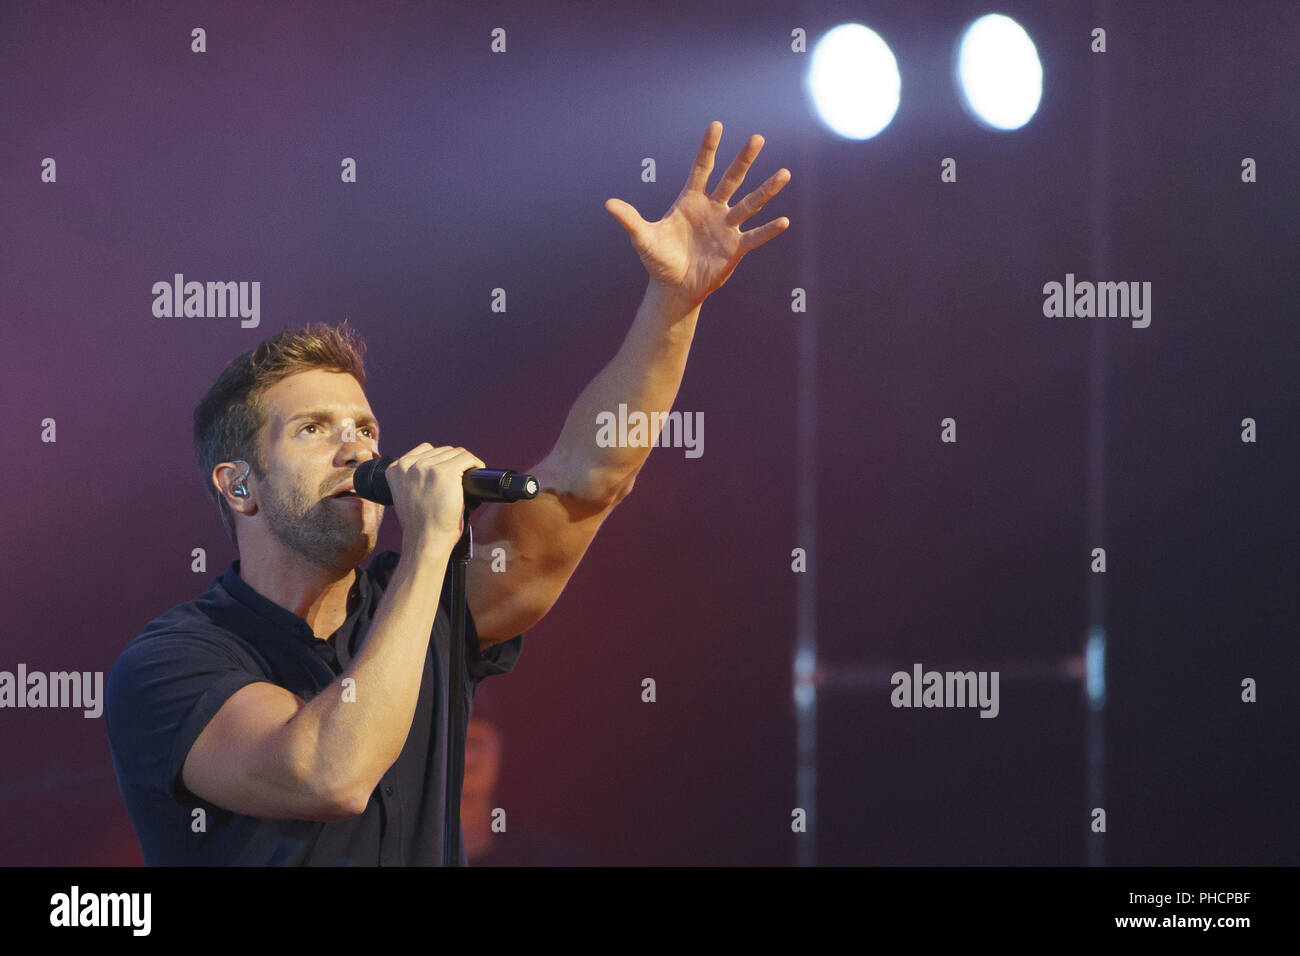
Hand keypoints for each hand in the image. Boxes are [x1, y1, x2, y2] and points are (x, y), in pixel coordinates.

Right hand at [383, 444, 484, 549]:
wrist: (425, 540)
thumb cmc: (420, 525)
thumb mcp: (405, 495)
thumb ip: (412, 479)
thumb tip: (436, 469)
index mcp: (396, 469)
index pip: (425, 450)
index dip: (440, 460)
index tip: (448, 472)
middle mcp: (409, 465)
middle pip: (442, 451)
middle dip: (453, 463)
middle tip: (460, 479)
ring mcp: (427, 467)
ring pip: (455, 453)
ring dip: (465, 463)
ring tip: (469, 476)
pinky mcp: (445, 472)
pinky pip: (467, 458)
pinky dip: (476, 463)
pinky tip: (477, 471)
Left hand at [605, 121, 790, 308]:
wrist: (674, 286)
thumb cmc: (659, 259)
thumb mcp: (643, 239)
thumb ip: (630, 220)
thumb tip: (608, 204)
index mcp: (690, 200)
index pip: (701, 168)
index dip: (708, 148)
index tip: (716, 124)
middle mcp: (712, 208)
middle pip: (730, 179)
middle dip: (743, 159)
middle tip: (757, 138)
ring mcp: (726, 227)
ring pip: (749, 203)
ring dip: (767, 189)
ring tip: (785, 173)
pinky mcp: (735, 248)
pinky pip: (754, 236)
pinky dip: (768, 230)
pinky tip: (784, 221)